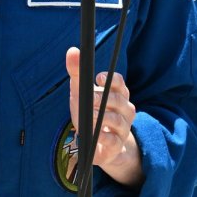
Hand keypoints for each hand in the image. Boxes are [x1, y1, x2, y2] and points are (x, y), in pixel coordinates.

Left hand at [66, 47, 142, 187]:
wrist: (97, 146)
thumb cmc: (90, 114)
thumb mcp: (80, 94)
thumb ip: (77, 73)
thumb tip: (72, 50)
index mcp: (117, 95)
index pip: (120, 83)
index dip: (112, 80)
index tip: (99, 78)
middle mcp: (124, 110)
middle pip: (120, 100)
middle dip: (105, 98)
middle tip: (91, 98)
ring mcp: (122, 129)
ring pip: (119, 120)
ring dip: (104, 117)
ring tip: (90, 115)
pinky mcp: (116, 146)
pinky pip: (114, 140)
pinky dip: (104, 136)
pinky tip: (95, 133)